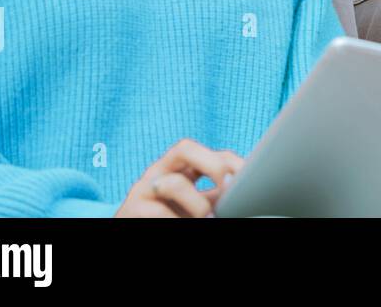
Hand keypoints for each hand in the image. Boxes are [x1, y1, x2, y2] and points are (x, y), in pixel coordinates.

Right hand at [115, 138, 244, 217]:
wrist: (136, 231)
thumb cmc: (173, 218)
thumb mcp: (199, 205)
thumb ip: (218, 196)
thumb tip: (246, 194)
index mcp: (184, 168)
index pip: (213, 154)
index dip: (234, 163)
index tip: (250, 177)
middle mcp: (161, 170)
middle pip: (185, 148)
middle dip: (213, 165)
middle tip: (230, 187)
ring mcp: (143, 188)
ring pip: (174, 184)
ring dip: (197, 205)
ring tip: (206, 218)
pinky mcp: (130, 208)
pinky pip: (159, 211)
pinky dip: (176, 220)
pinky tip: (182, 224)